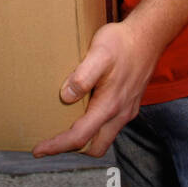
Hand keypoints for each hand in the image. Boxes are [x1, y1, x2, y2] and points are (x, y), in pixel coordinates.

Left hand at [32, 19, 159, 158]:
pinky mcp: (129, 104)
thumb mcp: (99, 54)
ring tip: (63, 128)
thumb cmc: (122, 43)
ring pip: (104, 137)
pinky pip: (110, 126)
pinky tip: (83, 112)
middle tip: (50, 142)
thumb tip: (66, 96)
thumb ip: (83, 77)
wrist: (148, 36)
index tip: (38, 150)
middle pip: (94, 146)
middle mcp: (120, 114)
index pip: (80, 136)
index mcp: (110, 106)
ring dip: (84, 138)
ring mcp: (126, 110)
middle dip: (72, 149)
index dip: (58, 146)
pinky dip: (94, 127)